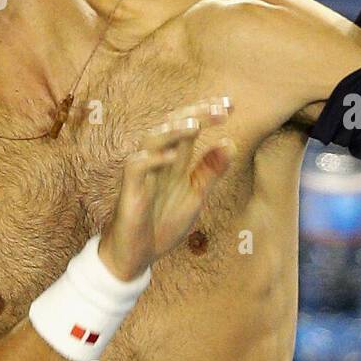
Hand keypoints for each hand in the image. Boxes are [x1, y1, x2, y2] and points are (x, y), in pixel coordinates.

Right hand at [99, 97, 234, 279]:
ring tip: (195, 125)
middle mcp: (158, 161)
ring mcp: (142, 174)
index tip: (231, 104)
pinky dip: (153, 159)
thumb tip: (230, 142)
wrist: (137, 256)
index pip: (189, 127)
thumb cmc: (163, 223)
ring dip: (174, 130)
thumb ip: (210, 171)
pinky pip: (136, 168)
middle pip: (172, 126)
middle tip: (220, 109)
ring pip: (152, 140)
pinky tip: (172, 156)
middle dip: (195, 114)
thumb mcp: (195, 196)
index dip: (207, 112)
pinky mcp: (129, 191)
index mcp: (175, 161)